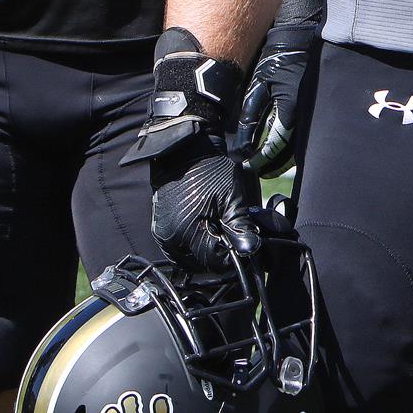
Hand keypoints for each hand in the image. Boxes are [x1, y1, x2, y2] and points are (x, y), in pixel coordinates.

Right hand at [124, 28, 256, 267]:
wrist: (184, 148)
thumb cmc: (211, 169)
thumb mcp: (233, 196)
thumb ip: (241, 226)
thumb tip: (251, 250)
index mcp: (188, 234)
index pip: (217, 263)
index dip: (235, 255)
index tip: (247, 242)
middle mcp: (170, 240)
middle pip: (203, 263)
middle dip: (223, 252)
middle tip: (236, 234)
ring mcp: (163, 235)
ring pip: (192, 257)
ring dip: (210, 249)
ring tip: (223, 229)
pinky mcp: (161, 227)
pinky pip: (181, 247)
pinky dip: (197, 242)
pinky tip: (209, 227)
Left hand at [233, 21, 316, 176]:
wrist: (302, 38)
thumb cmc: (277, 60)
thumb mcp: (259, 86)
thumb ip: (250, 117)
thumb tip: (241, 146)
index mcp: (290, 111)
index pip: (274, 147)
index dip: (260, 161)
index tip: (246, 167)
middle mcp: (305, 117)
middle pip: (289, 154)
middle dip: (272, 165)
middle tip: (256, 172)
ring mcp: (313, 114)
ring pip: (299, 148)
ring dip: (282, 159)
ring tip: (265, 165)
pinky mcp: (314, 110)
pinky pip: (304, 136)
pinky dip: (291, 146)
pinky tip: (280, 149)